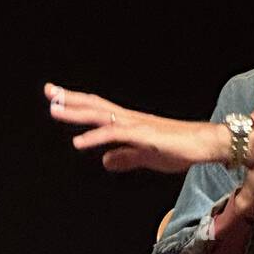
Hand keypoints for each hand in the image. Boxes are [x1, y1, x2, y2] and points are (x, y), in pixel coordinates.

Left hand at [44, 82, 213, 173]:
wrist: (204, 144)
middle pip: (94, 105)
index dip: (78, 103)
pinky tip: (79, 143)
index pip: (98, 109)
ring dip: (76, 112)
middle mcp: (129, 118)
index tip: (58, 98)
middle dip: (70, 99)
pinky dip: (95, 138)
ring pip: (100, 115)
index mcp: (129, 122)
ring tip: (55, 110)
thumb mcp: (146, 158)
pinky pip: (114, 135)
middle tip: (49, 92)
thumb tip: (105, 162)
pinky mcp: (143, 135)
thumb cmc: (180, 149)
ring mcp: (136, 125)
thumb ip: (125, 158)